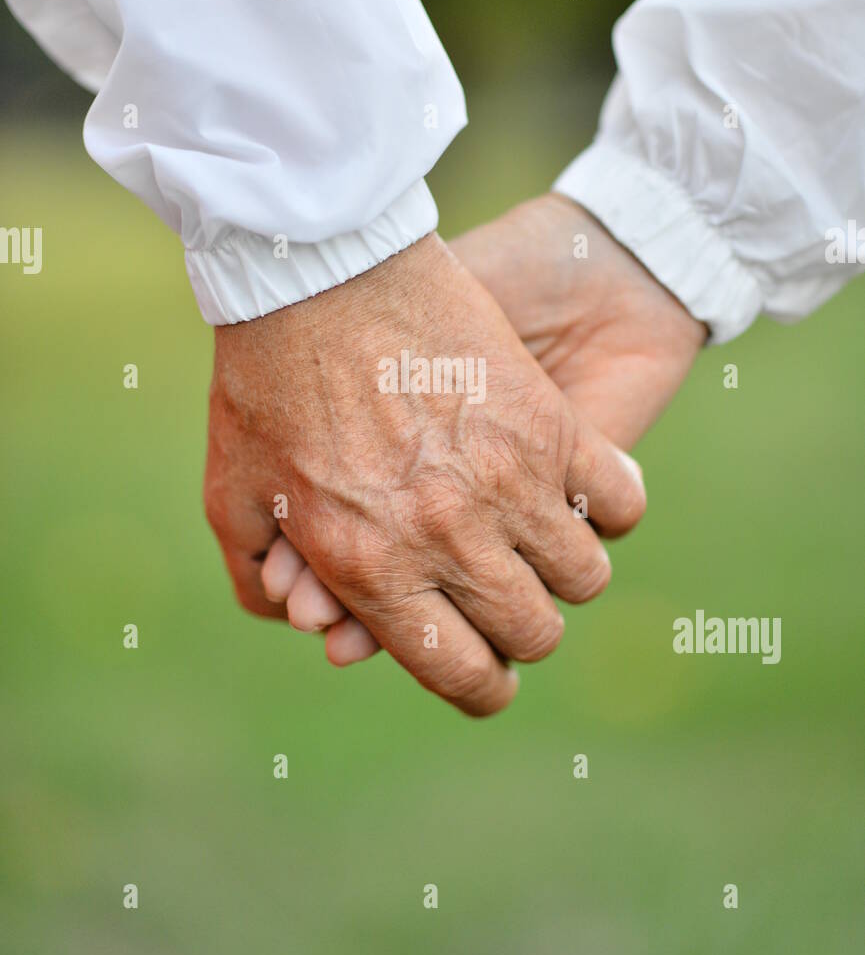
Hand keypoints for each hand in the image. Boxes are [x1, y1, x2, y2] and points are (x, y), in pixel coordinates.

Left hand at [204, 231, 646, 715]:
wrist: (322, 263)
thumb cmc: (266, 374)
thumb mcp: (232, 487)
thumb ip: (260, 574)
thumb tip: (301, 623)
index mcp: (373, 569)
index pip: (461, 676)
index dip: (483, 691)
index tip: (488, 678)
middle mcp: (449, 539)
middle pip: (531, 634)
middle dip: (520, 632)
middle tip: (504, 598)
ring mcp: (508, 481)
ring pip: (583, 576)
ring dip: (563, 569)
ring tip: (539, 535)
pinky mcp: (551, 422)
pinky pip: (620, 500)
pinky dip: (609, 505)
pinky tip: (578, 486)